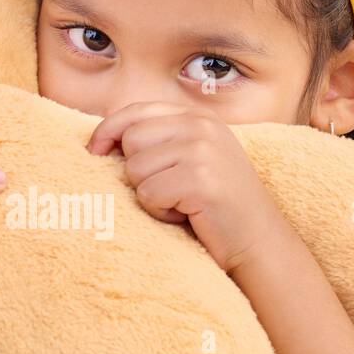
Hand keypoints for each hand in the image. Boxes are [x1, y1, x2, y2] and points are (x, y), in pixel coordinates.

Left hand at [86, 102, 282, 273]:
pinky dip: (160, 212)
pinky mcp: (199, 179)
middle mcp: (202, 126)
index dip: (108, 130)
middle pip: (131, 140)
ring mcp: (203, 150)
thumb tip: (100, 140)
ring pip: (136, 169)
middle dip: (138, 172)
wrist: (258, 242)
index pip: (136, 111)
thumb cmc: (216, 207)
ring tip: (181, 204)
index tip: (94, 150)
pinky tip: (187, 215)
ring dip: (151, 196)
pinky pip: (148, 194)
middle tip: (170, 191)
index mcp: (198, 117)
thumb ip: (159, 141)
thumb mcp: (191, 160)